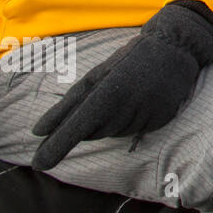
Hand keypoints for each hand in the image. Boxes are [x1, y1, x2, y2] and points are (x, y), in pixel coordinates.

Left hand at [32, 2, 212, 169]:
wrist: (175, 49)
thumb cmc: (128, 59)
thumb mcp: (95, 77)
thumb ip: (66, 106)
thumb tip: (37, 132)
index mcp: (106, 93)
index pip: (75, 128)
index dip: (56, 147)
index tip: (39, 164)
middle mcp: (126, 108)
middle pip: (93, 133)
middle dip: (90, 122)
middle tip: (105, 96)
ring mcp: (145, 116)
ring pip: (114, 133)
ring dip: (111, 120)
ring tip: (126, 94)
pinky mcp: (160, 121)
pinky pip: (135, 132)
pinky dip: (131, 121)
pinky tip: (139, 102)